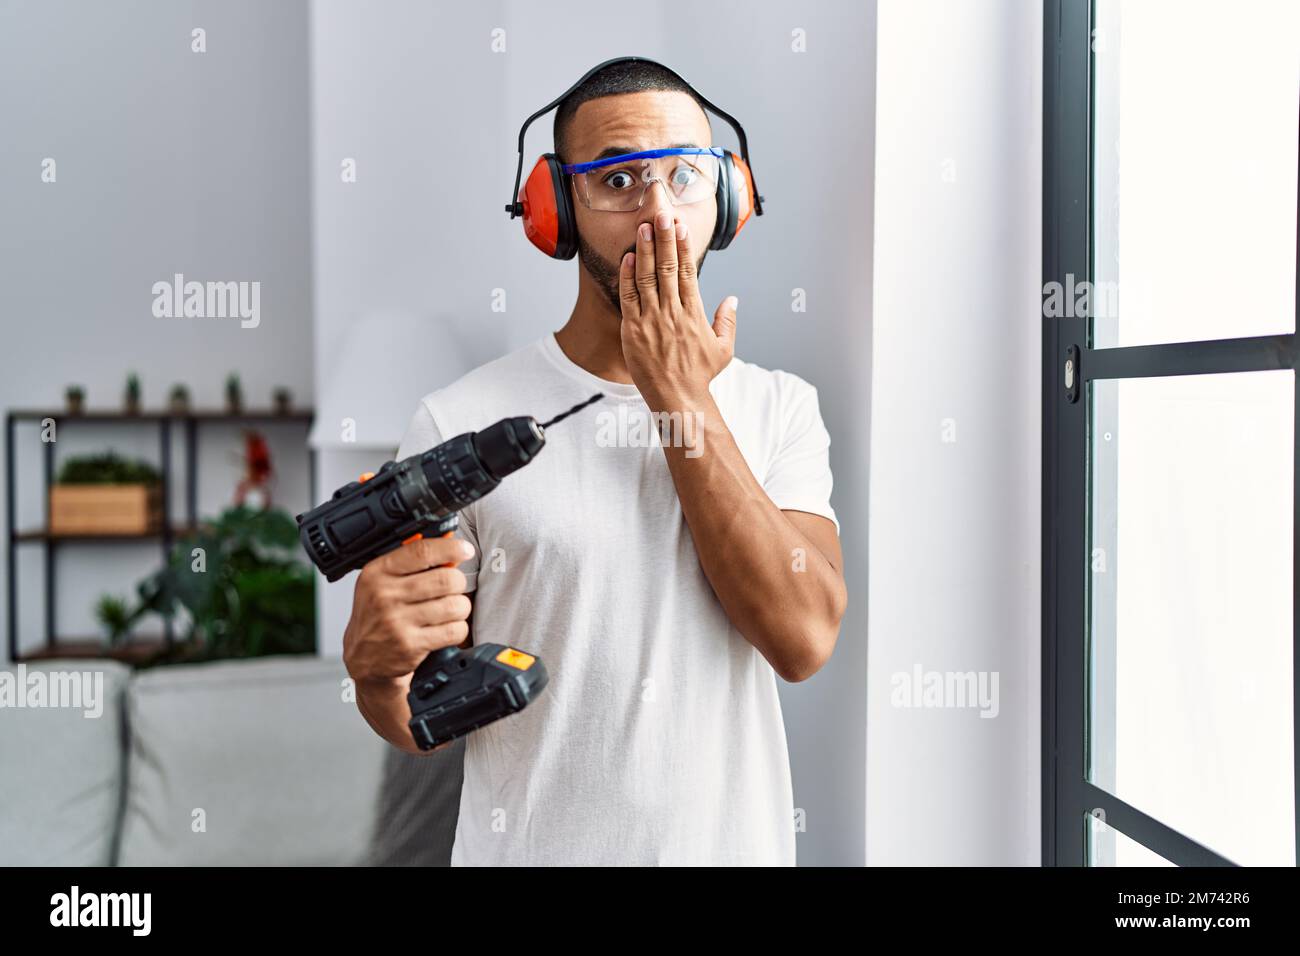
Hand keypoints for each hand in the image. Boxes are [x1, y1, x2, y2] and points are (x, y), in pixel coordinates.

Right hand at [343, 535, 473, 753]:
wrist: (363, 658)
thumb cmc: (378, 615)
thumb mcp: (382, 582)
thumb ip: (411, 563)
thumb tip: (449, 543)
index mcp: (377, 573)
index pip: (421, 551)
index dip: (450, 548)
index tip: (465, 550)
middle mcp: (384, 596)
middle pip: (445, 578)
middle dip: (459, 582)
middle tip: (455, 587)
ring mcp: (397, 622)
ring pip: (454, 605)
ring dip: (461, 607)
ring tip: (450, 609)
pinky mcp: (410, 645)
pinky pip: (454, 630)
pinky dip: (458, 628)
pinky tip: (447, 628)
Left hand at [618, 209, 738, 406]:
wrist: (678, 399)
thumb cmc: (700, 376)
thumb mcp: (723, 349)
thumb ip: (727, 321)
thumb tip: (733, 299)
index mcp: (694, 313)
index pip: (688, 271)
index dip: (684, 246)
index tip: (681, 225)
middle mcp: (673, 312)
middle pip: (668, 267)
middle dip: (665, 237)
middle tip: (661, 212)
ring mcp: (652, 320)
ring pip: (647, 277)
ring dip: (645, 250)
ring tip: (643, 227)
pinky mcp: (633, 330)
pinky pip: (629, 298)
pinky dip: (628, 277)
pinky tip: (628, 258)